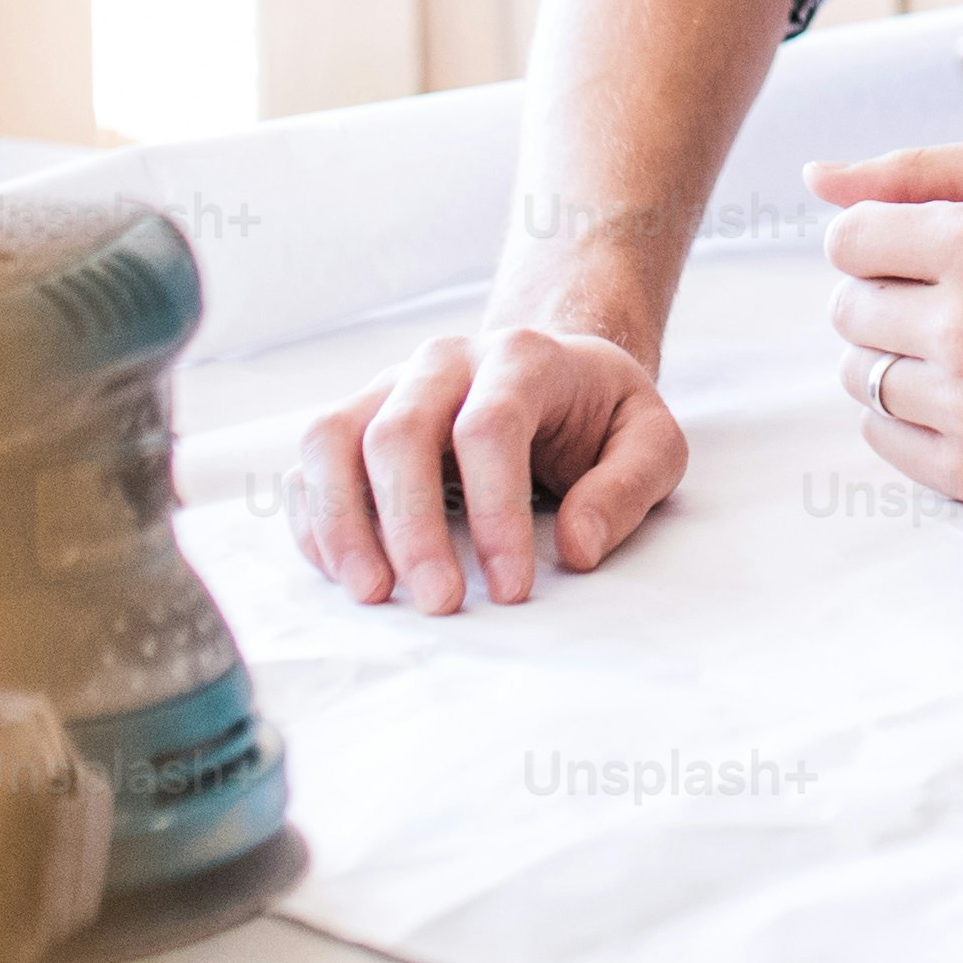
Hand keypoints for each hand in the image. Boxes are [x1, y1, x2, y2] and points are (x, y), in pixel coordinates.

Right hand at [288, 318, 687, 611]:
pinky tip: (345, 573)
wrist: (554, 371)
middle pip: (400, 432)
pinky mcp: (356, 419)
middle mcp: (444, 361)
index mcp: (522, 357)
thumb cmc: (599, 417)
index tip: (512, 588)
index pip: (490, 428)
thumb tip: (576, 549)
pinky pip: (311, 463)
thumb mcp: (651, 443)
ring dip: (343, 521)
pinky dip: (315, 519)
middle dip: (414, 529)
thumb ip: (627, 488)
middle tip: (441, 605)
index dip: (495, 513)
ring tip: (372, 593)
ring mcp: (389, 385)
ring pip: (334, 438)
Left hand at [813, 143, 962, 503]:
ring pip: (854, 374)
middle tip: (957, 298)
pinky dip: (910, 413)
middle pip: (846, 307)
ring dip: (896, 356)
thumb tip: (816, 178)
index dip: (880, 238)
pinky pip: (877, 434)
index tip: (921, 246)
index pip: (848, 239)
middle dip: (888, 296)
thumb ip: (916, 176)